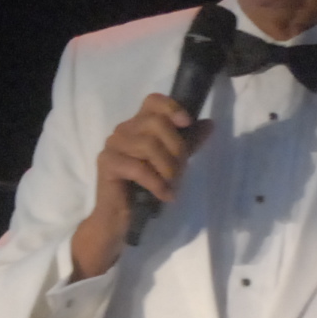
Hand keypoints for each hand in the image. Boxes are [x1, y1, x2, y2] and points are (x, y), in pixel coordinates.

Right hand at [71, 94, 211, 278]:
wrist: (121, 216)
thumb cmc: (148, 186)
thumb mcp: (174, 162)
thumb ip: (189, 142)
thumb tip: (210, 123)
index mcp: (139, 125)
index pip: (153, 101)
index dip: (171, 107)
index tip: (187, 123)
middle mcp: (124, 129)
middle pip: (156, 123)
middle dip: (176, 148)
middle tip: (180, 171)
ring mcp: (113, 145)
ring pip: (148, 145)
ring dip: (167, 168)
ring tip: (171, 184)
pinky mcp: (107, 163)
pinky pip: (138, 167)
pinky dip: (156, 183)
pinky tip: (164, 195)